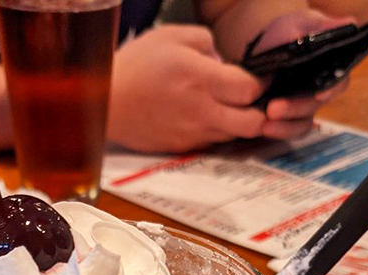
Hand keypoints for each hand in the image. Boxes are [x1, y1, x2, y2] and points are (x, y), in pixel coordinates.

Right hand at [107, 26, 268, 152]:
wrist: (105, 102)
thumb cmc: (135, 65)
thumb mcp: (171, 35)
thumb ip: (206, 42)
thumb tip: (222, 61)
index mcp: (200, 79)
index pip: (250, 89)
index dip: (262, 83)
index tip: (259, 77)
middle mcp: (201, 111)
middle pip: (252, 123)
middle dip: (261, 112)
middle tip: (254, 100)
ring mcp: (191, 133)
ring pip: (234, 135)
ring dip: (238, 123)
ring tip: (228, 107)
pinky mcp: (181, 147)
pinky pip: (211, 142)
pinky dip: (216, 131)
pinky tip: (206, 117)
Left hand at [249, 11, 354, 141]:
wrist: (262, 49)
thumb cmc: (287, 32)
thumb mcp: (300, 23)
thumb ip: (320, 26)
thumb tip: (348, 23)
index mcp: (331, 66)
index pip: (339, 80)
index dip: (331, 88)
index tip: (319, 94)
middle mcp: (321, 89)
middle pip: (316, 105)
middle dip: (296, 107)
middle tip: (274, 108)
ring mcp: (304, 106)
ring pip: (303, 121)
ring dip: (286, 124)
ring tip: (267, 118)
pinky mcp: (288, 118)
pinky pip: (289, 130)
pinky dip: (278, 131)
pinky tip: (265, 127)